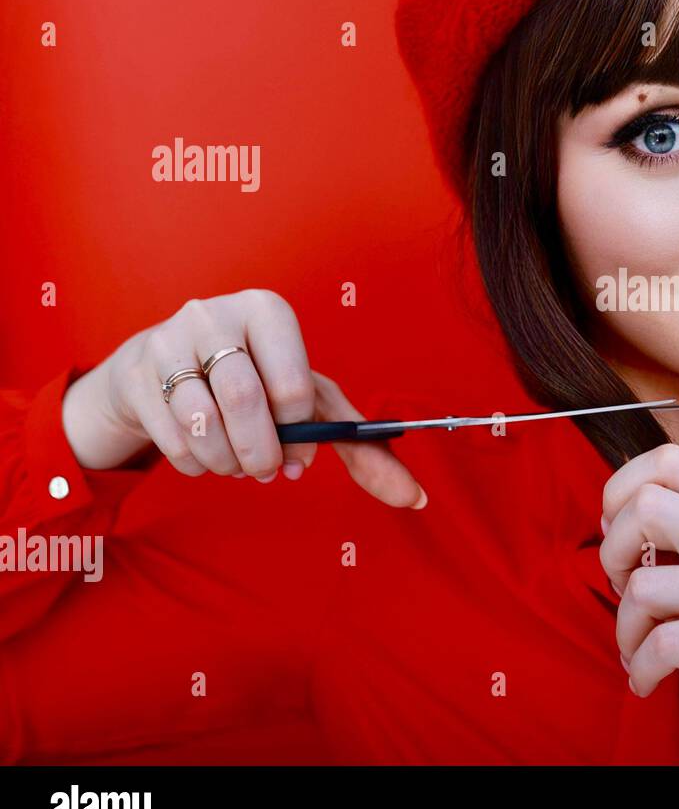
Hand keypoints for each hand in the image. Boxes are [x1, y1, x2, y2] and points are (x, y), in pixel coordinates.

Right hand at [60, 288, 425, 507]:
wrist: (160, 368)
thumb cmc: (253, 378)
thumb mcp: (305, 397)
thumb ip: (358, 442)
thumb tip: (415, 497)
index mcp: (266, 310)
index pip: (292, 383)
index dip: (298, 429)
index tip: (298, 449)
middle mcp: (212, 315)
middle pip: (245, 402)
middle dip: (262, 453)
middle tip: (269, 471)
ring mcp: (165, 342)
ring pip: (203, 424)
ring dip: (228, 462)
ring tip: (238, 463)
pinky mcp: (132, 376)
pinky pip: (170, 440)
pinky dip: (196, 464)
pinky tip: (205, 454)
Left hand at [599, 443, 678, 764]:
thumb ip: (665, 542)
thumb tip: (610, 515)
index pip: (670, 460)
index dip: (622, 488)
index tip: (620, 537)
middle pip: (649, 506)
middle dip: (612, 555)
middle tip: (627, 594)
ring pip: (644, 585)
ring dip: (624, 631)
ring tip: (639, 651)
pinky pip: (664, 643)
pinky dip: (640, 669)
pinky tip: (648, 680)